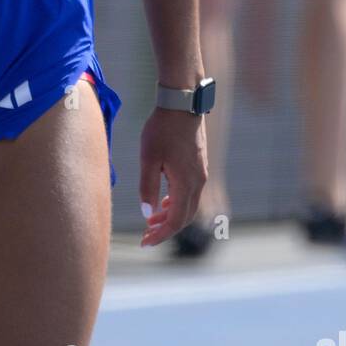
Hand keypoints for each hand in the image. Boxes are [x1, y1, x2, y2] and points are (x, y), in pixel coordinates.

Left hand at [138, 107, 207, 246]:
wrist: (182, 103)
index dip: (161, 235)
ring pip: (188, 205)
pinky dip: (177, 202)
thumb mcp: (148, 158)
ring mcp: (200, 173)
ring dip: (171, 216)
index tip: (145, 242)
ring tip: (152, 220)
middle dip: (166, 229)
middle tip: (147, 235)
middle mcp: (198, 182)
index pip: (176, 221)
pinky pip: (190, 193)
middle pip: (185, 217)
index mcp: (186, 184)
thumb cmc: (163, 128)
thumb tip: (147, 213)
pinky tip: (164, 201)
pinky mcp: (199, 165)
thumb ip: (148, 187)